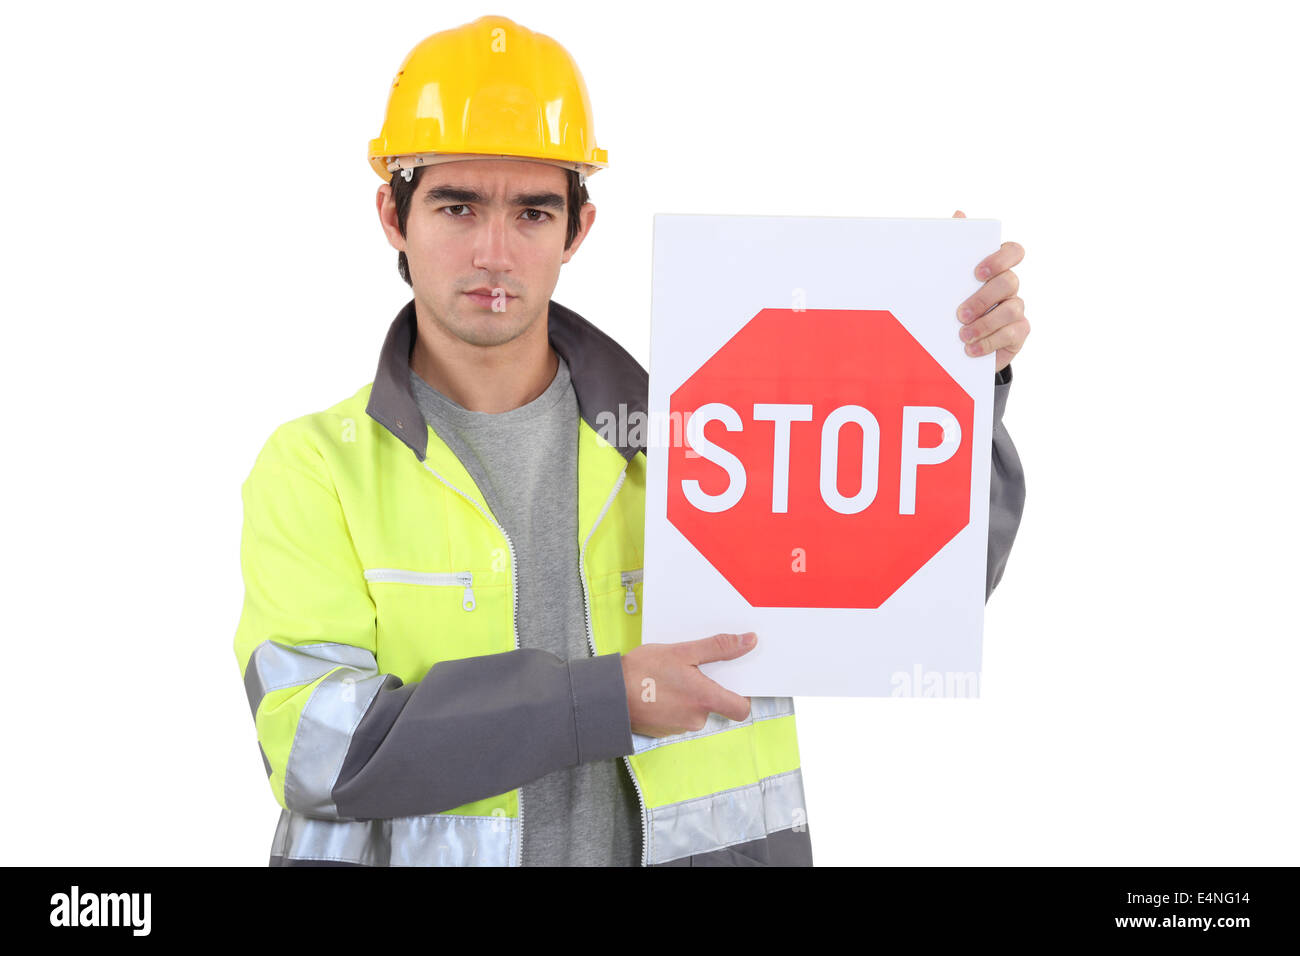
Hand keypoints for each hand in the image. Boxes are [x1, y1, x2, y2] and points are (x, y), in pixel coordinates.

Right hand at [621, 632, 756, 736]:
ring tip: (668, 677)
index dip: (742, 695)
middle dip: (705, 688)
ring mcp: (679, 727)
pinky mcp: (664, 730)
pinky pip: (678, 715)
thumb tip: (749, 641)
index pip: (741, 709)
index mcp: (704, 700)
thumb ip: (718, 648)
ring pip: (694, 709)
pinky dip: (673, 703)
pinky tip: (659, 689)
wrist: (608, 695)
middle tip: (689, 668)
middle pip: (714, 705)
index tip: (731, 679)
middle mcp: (695, 719)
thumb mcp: (682, 651)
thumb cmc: (642, 672)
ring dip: (687, 695)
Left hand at [952, 210, 1029, 373]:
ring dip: (985, 324)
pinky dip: (989, 342)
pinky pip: (1013, 333)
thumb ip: (954, 250)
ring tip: (962, 336)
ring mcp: (1016, 308)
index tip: (977, 272)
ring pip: (1012, 308)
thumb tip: (959, 214)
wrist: (956, 345)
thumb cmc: (953, 304)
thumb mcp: (949, 281)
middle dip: (984, 298)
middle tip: (959, 314)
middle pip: (1010, 281)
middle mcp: (1010, 285)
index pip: (1013, 251)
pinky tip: (971, 349)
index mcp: (995, 268)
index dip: (1000, 258)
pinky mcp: (1018, 332)